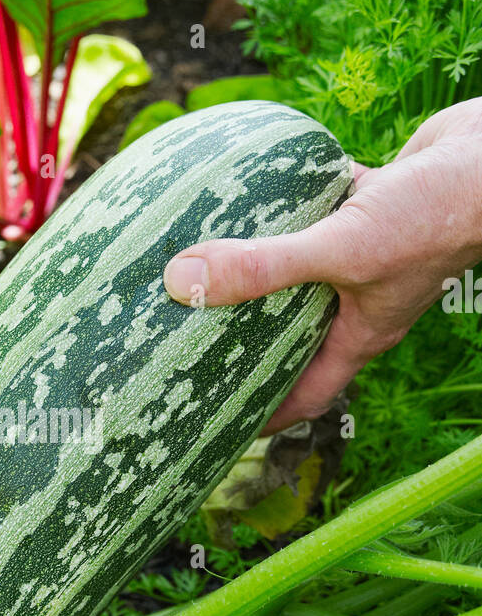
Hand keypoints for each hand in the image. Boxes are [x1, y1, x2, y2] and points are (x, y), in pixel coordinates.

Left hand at [163, 99, 481, 430]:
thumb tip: (181, 279)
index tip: (221, 422)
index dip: (268, 413)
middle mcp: (363, 300)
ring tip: (208, 267)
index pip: (309, 394)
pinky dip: (289, 206)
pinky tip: (251, 192)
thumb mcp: (341, 250)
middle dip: (251, 338)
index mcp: (361, 332)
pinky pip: (320, 213)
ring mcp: (368, 254)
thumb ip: (264, 266)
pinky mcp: (372, 206)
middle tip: (195, 339)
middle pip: (298, 333)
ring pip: (305, 271)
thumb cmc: (434, 217)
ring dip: (263, 268)